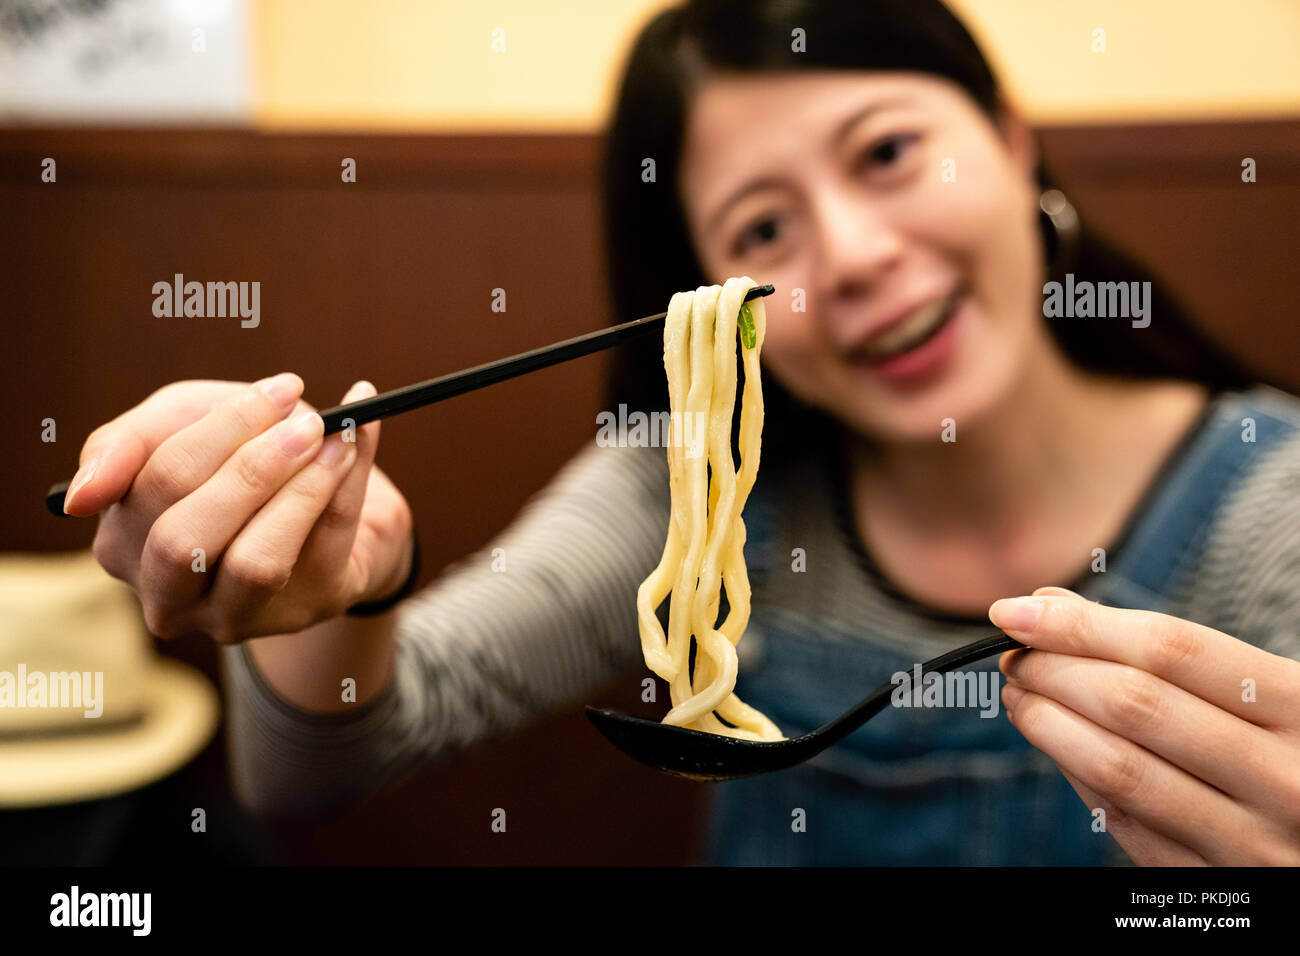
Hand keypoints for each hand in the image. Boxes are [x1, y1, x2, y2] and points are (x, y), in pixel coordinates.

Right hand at [69, 373, 413, 643]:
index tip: (278, 390)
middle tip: (306, 418)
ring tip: (337, 437)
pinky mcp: (297, 614)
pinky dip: (345, 491)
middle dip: (254, 468)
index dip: (221, 431)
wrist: (319, 497)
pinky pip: (321, 554)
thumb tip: (84, 491)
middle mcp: (165, 594)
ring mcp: (230, 616)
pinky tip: (357, 447)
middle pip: (186, 536)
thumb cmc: (234, 458)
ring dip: (303, 488)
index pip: (152, 484)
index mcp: (122, 542)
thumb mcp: (182, 425)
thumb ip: (130, 440)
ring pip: (254, 563)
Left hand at [990, 586, 1299, 864]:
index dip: (1080, 625)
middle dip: (1053, 670)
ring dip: (1048, 722)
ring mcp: (1251, 843)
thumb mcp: (1267, 691)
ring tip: (1019, 693)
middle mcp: (1286, 779)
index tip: (1015, 612)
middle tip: (1015, 654)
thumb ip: (1168, 650)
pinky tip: (1052, 740)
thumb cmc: (1295, 750)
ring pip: (1118, 768)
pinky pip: (1123, 820)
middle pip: (1135, 705)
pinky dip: (1074, 771)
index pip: (1171, 649)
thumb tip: (1050, 605)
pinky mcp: (1212, 884)